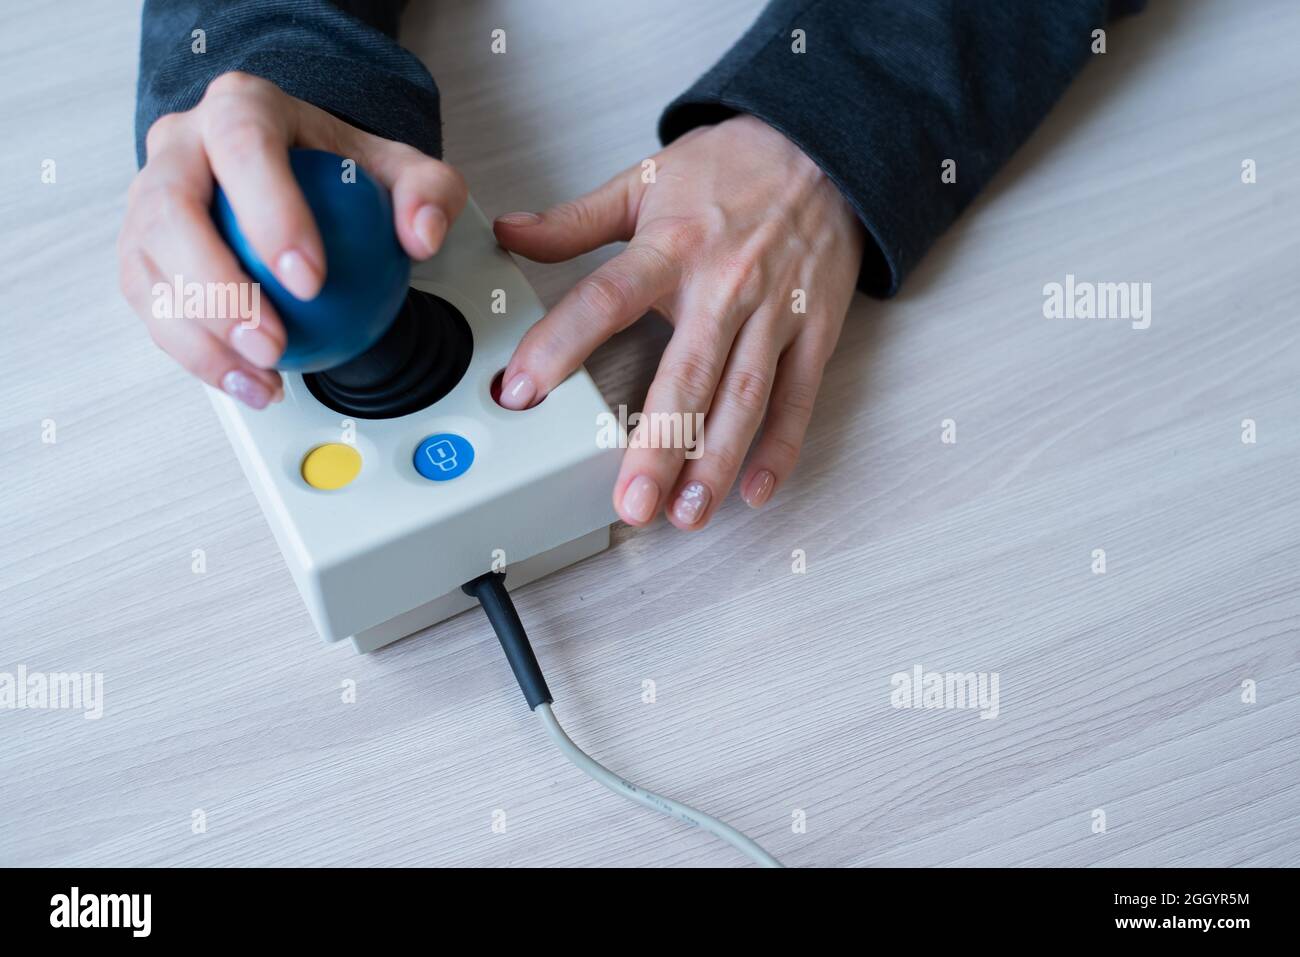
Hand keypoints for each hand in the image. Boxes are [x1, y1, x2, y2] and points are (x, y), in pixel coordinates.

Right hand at [118, 71, 466, 407]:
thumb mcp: (403, 172)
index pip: (243, 147)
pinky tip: (249, 383)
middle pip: (170, 210)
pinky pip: (155, 309)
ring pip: (147, 268)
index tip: (310, 280)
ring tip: (261, 375)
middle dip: (216, 288)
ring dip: (200, 336)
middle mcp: (181, 145)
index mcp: (240, 108)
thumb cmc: (341, 172)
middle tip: (273, 344)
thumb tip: (421, 233)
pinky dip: (199, 355)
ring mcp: (150, 199)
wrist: (300, 178)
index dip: (269, 214)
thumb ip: (427, 193)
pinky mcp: (144, 254)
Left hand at [494, 114, 863, 528]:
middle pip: (687, 373)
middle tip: (633, 500)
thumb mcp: (645, 181)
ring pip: (744, 397)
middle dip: (660, 443)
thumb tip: (510, 234)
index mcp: (672, 247)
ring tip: (687, 511)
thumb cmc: (731, 169)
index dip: (561, 345)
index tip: (522, 390)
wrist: (823, 147)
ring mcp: (775, 312)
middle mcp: (724, 286)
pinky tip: (754, 488)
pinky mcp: (815, 331)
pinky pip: (798, 396)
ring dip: (715, 460)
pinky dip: (780, 446)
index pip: (606, 300)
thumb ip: (574, 220)